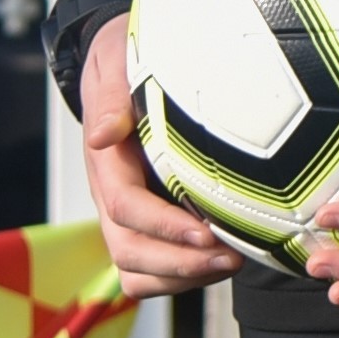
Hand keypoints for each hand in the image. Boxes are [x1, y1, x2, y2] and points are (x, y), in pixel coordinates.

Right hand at [75, 19, 246, 298]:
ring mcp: (130, 215)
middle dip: (179, 265)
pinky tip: (227, 259)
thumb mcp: (117, 63)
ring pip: (138, 270)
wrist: (126, 63)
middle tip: (233, 258)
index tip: (207, 234)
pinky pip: (154, 270)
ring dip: (184, 277)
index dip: (163, 227)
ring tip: (234, 262)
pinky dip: (186, 277)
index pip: (124, 207)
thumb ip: (112, 96)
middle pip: (129, 251)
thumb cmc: (128, 60)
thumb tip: (104, 134)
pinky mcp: (150, 223)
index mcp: (107, 162)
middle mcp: (112, 195)